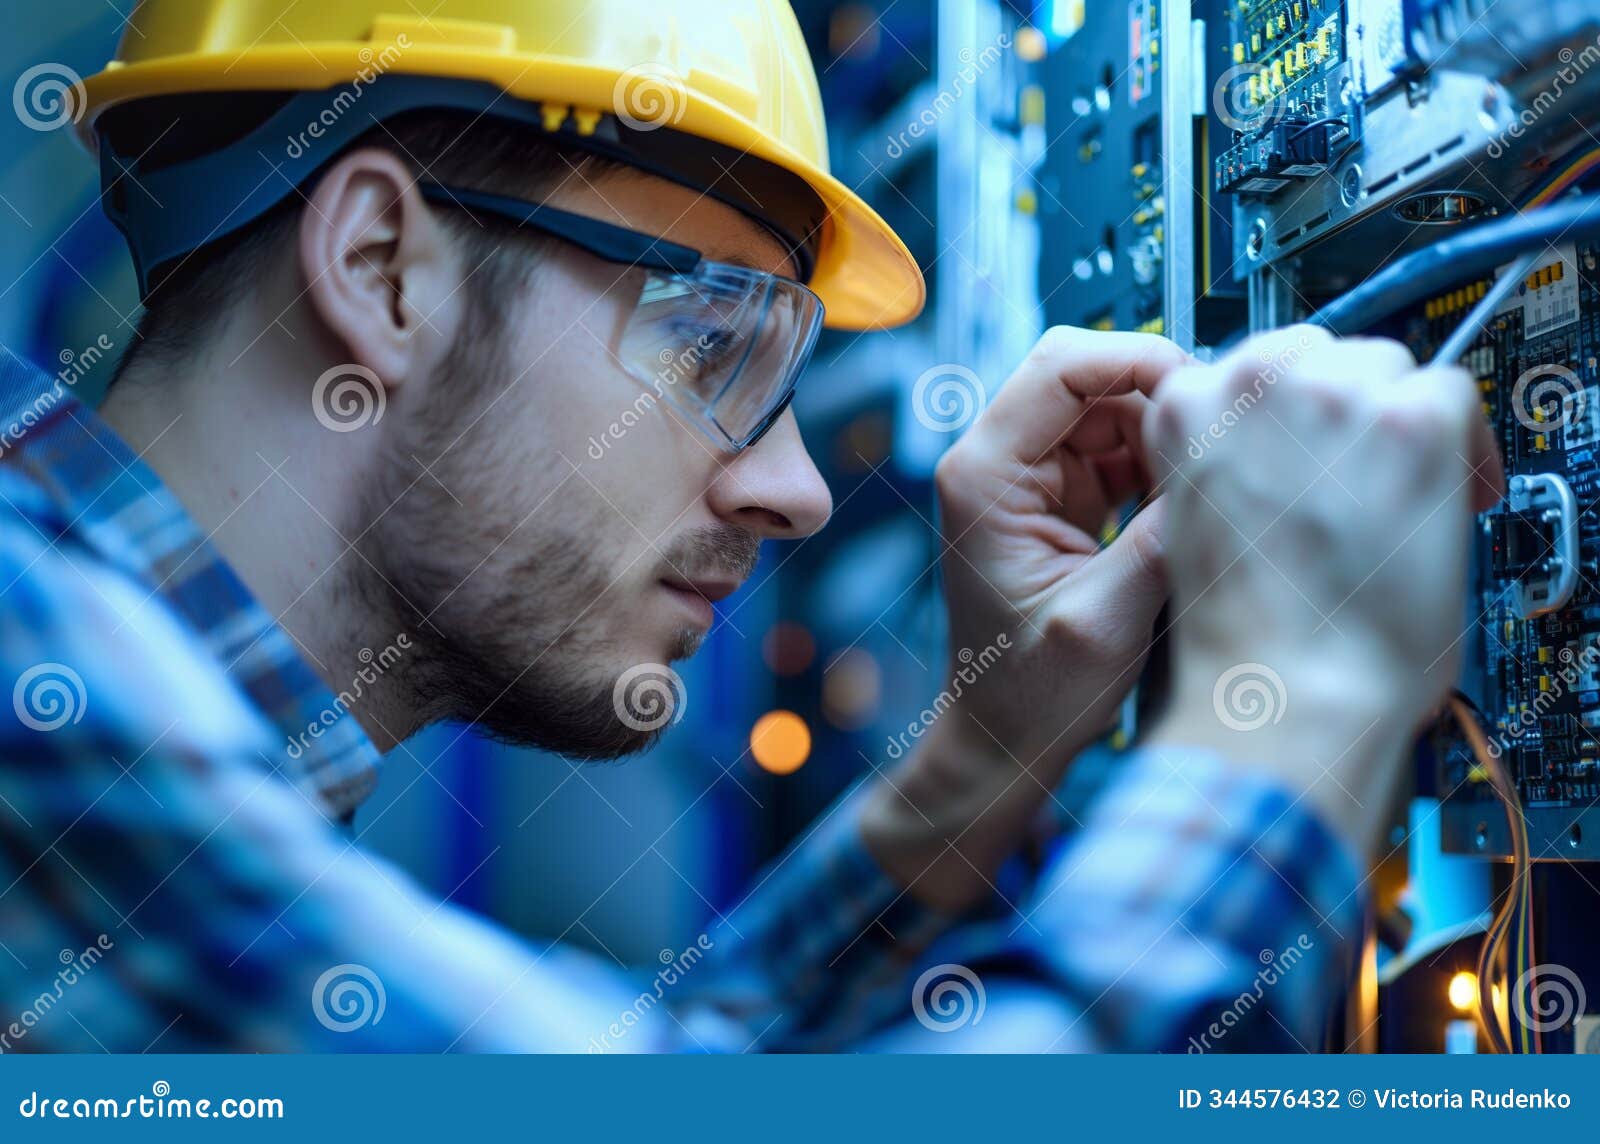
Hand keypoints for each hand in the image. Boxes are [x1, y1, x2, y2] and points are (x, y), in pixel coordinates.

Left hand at [931, 327, 1190, 767]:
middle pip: (1091, 373)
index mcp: (984, 476)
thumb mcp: (1107, 620)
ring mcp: (1032, 477)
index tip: (1205, 391)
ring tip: (1209, 484)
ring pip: (1116, 406)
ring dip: (1169, 434)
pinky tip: (1191, 504)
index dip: (1140, 360)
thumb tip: (1223, 461)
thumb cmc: (1032, 695)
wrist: (1005, 740)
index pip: (1061, 366)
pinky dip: (1163, 465)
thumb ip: (1160, 537)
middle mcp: (998, 462)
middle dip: (1163, 395)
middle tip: (1220, 440)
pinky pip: (1124, 447)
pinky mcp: (1064, 498)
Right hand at [1144, 327, 1503, 856]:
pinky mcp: (1411, 421)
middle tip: (1362, 475)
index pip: (1247, 368)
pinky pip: (1454, 394)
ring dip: (1398, 421)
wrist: (1286, 691)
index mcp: (1184, 412)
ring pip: (1388, 367)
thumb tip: (1286, 452)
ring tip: (1405, 493)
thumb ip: (1228, 466)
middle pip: (1322, 354)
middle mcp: (1253, 386)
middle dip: (1344, 409)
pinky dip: (1464, 447)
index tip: (1308, 445)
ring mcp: (1335, 396)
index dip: (1286, 412)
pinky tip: (1452, 501)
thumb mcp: (1196, 526)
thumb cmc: (1238, 640)